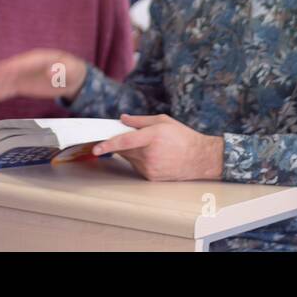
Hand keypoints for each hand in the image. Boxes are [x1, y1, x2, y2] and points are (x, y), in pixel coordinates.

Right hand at [0, 48, 87, 103]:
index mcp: (36, 59)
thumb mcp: (70, 69)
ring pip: (4, 80)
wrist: (73, 77)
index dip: (7, 69)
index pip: (19, 63)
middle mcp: (25, 66)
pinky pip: (8, 89)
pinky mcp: (23, 85)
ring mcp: (23, 76)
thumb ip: (60, 69)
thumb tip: (50, 72)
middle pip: (6, 71)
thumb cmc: (71, 69)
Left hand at [91, 114, 223, 180]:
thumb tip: (122, 119)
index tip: (96, 147)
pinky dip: (139, 159)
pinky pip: (136, 166)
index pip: (125, 142)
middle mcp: (150, 155)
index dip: (108, 144)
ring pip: (129, 158)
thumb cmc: (183, 137)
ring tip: (153, 146)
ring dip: (133, 151)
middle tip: (132, 136)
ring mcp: (150, 168)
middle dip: (121, 142)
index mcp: (153, 137)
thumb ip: (140, 120)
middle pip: (124, 149)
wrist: (201, 159)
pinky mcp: (150, 177)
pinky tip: (155, 156)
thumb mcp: (163, 121)